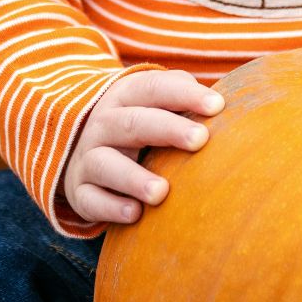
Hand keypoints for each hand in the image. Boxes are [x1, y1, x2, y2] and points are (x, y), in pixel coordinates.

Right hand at [61, 69, 223, 225]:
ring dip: (133, 177)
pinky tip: (134, 214)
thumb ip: (182, 98)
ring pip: (104, 163)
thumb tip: (221, 104)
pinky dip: (110, 207)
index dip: (184, 94)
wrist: (81, 153)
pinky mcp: (80, 192)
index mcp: (125, 97)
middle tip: (200, 139)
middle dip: (167, 129)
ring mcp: (88, 158)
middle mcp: (103, 124)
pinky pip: (90, 199)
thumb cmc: (138, 129)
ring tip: (162, 192)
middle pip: (132, 122)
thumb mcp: (153, 105)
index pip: (153, 88)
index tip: (217, 106)